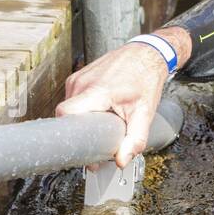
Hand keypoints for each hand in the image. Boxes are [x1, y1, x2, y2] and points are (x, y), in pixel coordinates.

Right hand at [55, 37, 173, 170]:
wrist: (148, 53)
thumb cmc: (146, 79)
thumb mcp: (145, 112)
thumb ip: (135, 138)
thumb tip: (122, 160)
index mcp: (96, 91)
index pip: (65, 114)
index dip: (69, 134)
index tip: (81, 147)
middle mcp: (82, 83)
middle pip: (66, 116)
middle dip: (79, 131)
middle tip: (96, 139)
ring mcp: (78, 78)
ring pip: (69, 108)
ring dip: (82, 119)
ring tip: (101, 121)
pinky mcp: (78, 76)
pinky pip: (73, 99)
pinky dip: (83, 108)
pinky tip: (98, 110)